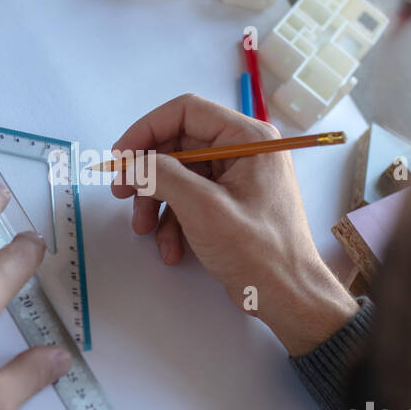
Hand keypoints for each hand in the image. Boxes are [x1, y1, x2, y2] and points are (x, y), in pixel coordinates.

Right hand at [112, 93, 357, 355]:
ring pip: (180, 175)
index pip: (186, 112)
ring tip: (145, 231)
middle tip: (120, 195)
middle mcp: (245, 150)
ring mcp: (238, 177)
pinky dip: (174, 221)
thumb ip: (161, 175)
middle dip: (148, 174)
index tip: (121, 157)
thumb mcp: (202, 208)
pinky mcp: (231, 203)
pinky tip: (171, 249)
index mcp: (249, 138)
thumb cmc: (257, 251)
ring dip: (157, 202)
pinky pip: (191, 198)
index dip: (146, 130)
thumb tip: (130, 163)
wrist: (289, 297)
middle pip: (179, 144)